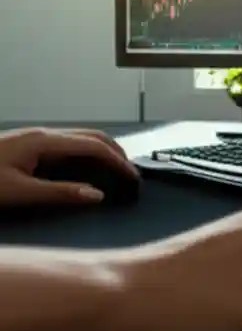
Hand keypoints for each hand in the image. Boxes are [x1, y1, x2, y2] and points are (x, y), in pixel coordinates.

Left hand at [0, 127, 139, 206]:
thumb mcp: (18, 193)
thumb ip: (60, 193)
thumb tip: (97, 195)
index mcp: (44, 142)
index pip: (94, 146)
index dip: (118, 162)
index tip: (133, 178)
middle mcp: (43, 134)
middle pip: (91, 136)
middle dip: (116, 152)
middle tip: (131, 174)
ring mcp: (34, 137)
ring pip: (79, 138)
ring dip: (102, 151)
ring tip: (115, 171)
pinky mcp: (27, 145)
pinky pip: (67, 144)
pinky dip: (86, 154)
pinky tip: (85, 169)